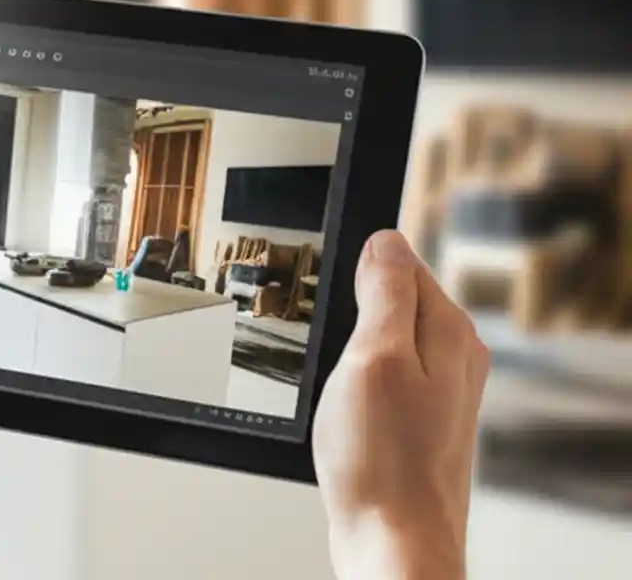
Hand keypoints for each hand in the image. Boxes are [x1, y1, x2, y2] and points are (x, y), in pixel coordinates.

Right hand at [313, 231, 488, 579]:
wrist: (394, 540)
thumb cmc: (384, 463)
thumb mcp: (373, 358)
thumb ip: (384, 295)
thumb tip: (386, 241)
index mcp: (449, 333)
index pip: (405, 264)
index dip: (360, 268)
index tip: (331, 286)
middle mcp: (455, 359)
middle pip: (399, 300)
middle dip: (356, 306)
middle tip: (327, 332)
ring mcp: (440, 393)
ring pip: (390, 338)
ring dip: (355, 344)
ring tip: (331, 367)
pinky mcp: (420, 421)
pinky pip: (387, 375)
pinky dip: (358, 377)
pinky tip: (343, 399)